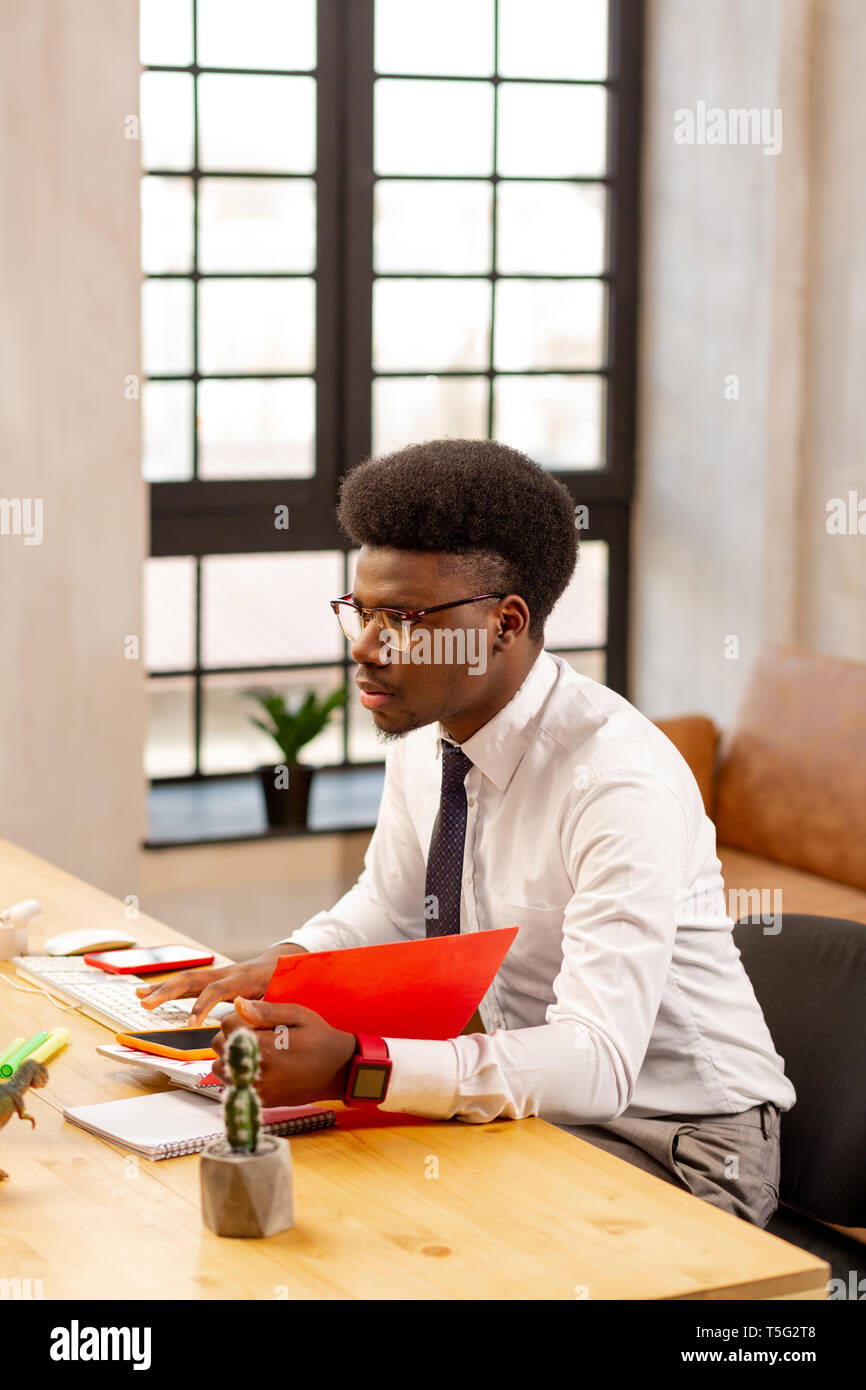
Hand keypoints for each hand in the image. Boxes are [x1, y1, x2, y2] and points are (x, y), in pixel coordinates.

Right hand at [135, 943, 307, 1025]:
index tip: (189, 1025)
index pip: (217, 990)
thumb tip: (249, 1020)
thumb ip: (266, 1008)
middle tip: (146, 1004)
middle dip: (168, 991)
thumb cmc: (283, 984)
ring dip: (162, 988)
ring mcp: (217, 974)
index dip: (202, 1006)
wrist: (283, 961)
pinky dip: (168, 989)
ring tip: (139, 995)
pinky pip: (187, 983)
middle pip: (193, 979)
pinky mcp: (212, 979)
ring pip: (186, 979)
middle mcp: (226, 973)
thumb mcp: (281, 996)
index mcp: (243, 980)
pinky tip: (149, 994)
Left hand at [212, 998, 355, 1107]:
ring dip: (231, 1056)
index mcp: (265, 1046)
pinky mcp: (259, 1100)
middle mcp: (257, 1071)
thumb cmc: (319, 1039)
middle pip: (218, 1045)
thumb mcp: (297, 1014)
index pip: (227, 1024)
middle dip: (232, 1036)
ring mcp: (257, 1089)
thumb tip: (237, 1003)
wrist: (338, 1070)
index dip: (239, 1018)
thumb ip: (265, 1010)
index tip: (255, 1021)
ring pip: (220, 1067)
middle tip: (256, 1034)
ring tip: (255, 1051)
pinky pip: (231, 1085)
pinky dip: (237, 1074)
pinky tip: (257, 1066)